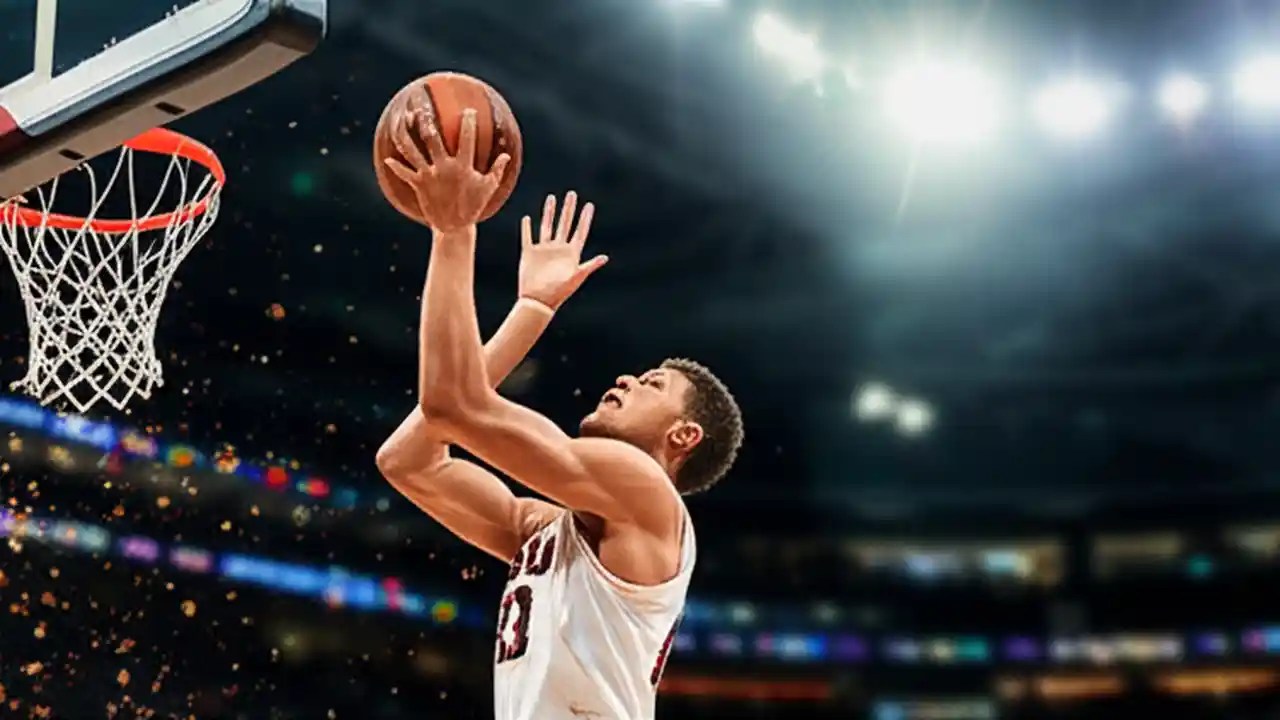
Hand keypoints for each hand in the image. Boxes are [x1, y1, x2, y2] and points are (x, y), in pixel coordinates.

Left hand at [383, 108, 511, 231]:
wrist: (454, 227)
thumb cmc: (473, 206)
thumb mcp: (488, 188)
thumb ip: (497, 170)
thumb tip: (506, 155)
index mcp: (463, 166)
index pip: (467, 139)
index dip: (468, 123)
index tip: (468, 111)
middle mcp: (444, 167)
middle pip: (432, 138)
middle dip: (427, 121)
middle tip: (422, 107)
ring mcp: (430, 175)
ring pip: (413, 151)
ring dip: (405, 134)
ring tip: (400, 120)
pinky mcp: (420, 185)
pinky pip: (405, 173)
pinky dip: (396, 167)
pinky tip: (387, 159)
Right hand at [517, 192, 606, 310]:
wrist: (538, 301)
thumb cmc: (559, 292)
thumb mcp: (577, 277)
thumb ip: (590, 266)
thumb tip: (605, 258)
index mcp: (572, 254)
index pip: (580, 231)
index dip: (585, 218)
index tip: (589, 205)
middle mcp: (558, 249)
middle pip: (565, 224)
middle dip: (569, 209)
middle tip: (572, 194)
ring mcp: (544, 250)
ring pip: (547, 226)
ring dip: (549, 213)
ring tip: (552, 198)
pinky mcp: (529, 253)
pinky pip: (528, 237)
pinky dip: (527, 228)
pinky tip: (527, 218)